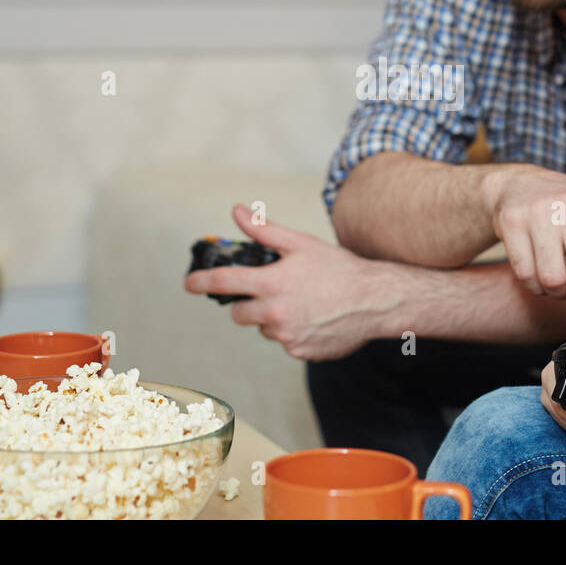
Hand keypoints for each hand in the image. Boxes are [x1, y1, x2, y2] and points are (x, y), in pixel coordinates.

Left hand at [183, 204, 388, 361]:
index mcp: (272, 283)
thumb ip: (264, 230)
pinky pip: (284, 342)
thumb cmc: (339, 269)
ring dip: (273, 318)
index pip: (224, 282)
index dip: (201, 282)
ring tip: (303, 303)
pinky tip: (313, 318)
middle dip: (248, 302)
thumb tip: (237, 212)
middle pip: (239, 313)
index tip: (189, 284)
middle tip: (273, 290)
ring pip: (263, 328)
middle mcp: (275, 313)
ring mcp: (287, 336)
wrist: (376, 301)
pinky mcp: (300, 352)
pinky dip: (292, 331)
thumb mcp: (301, 244)